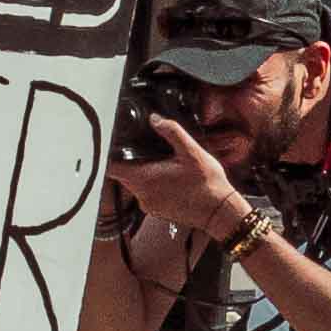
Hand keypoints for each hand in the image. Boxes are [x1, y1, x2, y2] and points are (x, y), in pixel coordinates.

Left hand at [113, 115, 255, 248]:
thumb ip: (171, 131)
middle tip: (145, 149)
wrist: (219, 211)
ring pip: (133, 184)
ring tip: (161, 163)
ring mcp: (148, 205)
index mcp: (145, 178)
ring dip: (142, 172)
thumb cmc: (208, 184)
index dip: (110, 154)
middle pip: (122, 174)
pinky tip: (168, 177)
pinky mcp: (156, 210)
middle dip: (130, 161)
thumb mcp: (192, 151)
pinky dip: (151, 184)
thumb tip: (155, 119)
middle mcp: (142, 194)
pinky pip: (145, 193)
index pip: (112, 167)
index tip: (116, 144)